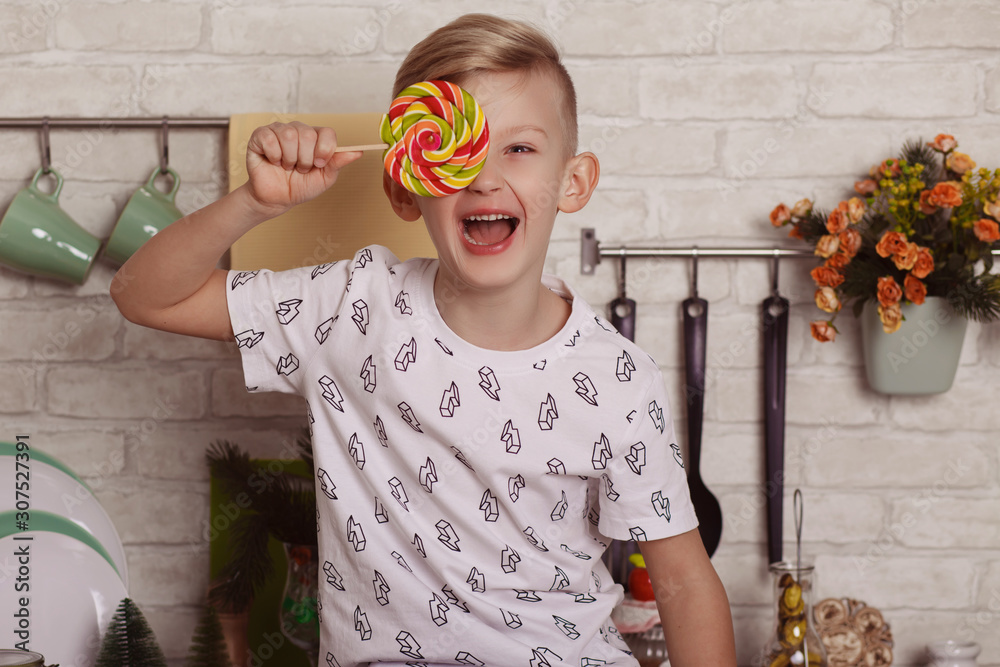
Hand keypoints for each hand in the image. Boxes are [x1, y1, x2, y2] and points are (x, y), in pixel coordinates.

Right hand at [245, 122, 362, 215]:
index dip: (324, 150)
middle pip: (307, 135)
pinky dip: (274, 155)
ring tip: (287, 166)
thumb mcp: (324, 178)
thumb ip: (338, 163)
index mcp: (315, 138)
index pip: (327, 132)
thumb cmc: (300, 187)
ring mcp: (278, 130)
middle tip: (300, 169)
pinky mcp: (260, 136)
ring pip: (288, 135)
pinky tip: (274, 161)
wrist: (277, 199)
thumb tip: (358, 152)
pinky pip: (270, 138)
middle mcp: (298, 130)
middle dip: (305, 159)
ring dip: (290, 159)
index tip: (319, 165)